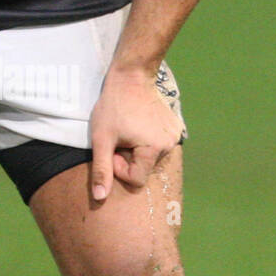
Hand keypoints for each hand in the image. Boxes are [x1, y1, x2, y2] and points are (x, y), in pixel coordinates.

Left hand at [90, 68, 185, 201]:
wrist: (131, 77)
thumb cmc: (113, 106)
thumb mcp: (101, 139)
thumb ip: (102, 169)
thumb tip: (100, 198)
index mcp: (153, 148)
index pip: (136, 179)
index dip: (120, 168)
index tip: (113, 149)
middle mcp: (169, 145)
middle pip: (145, 168)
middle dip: (129, 158)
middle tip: (120, 138)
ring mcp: (175, 136)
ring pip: (151, 158)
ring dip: (137, 150)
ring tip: (129, 130)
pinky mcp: (176, 128)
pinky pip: (158, 146)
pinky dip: (147, 141)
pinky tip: (139, 125)